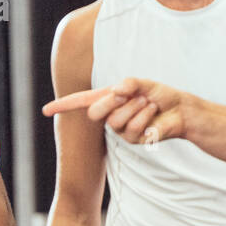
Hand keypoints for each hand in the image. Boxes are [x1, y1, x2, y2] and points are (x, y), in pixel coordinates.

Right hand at [43, 77, 185, 145]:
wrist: (180, 110)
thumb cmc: (159, 95)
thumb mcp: (140, 84)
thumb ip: (126, 84)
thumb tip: (114, 92)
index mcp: (107, 100)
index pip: (80, 103)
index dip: (62, 106)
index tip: (45, 111)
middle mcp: (110, 116)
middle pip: (94, 113)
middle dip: (111, 101)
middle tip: (130, 94)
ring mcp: (120, 130)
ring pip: (115, 121)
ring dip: (135, 107)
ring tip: (148, 104)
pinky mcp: (133, 141)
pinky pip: (132, 128)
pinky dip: (145, 117)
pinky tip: (153, 114)